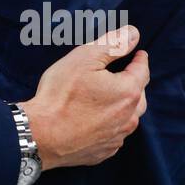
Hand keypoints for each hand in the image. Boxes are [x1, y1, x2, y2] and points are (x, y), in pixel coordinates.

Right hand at [19, 25, 148, 170]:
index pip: (142, 71)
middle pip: (139, 96)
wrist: (41, 135)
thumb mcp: (84, 59)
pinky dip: (111, 123)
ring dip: (124, 105)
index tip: (139, 54)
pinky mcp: (104, 151)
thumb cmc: (61, 94)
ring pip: (129, 117)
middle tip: (123, 74)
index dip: (140, 60)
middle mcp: (129, 117)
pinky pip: (115, 134)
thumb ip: (112, 44)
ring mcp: (117, 137)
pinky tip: (97, 118)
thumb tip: (133, 34)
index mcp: (128, 92)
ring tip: (110, 96)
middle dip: (134, 83)